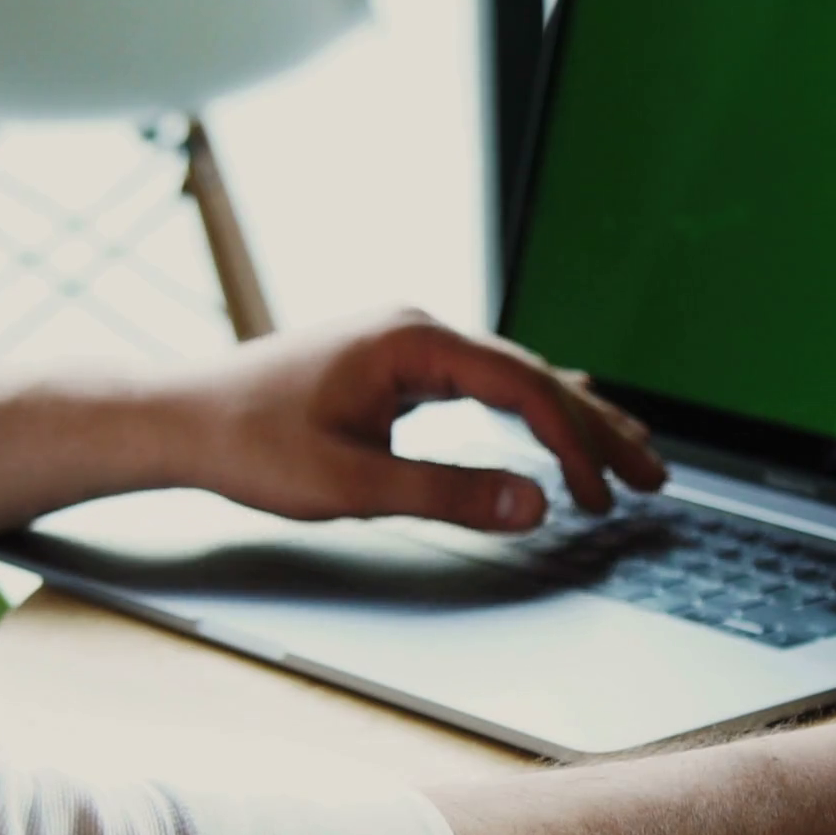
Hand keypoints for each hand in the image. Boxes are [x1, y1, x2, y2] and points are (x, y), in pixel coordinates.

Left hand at [162, 308, 666, 528]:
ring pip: (517, 378)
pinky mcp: (399, 365)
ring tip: (631, 456)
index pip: (525, 388)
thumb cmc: (251, 444)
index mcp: (415, 343)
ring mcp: (411, 344)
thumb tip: (536, 504)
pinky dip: (531, 411)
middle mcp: (421, 330)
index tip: (602, 496)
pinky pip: (486, 384)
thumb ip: (449, 493)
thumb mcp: (352, 484)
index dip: (574, 445)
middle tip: (653, 477)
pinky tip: (558, 425)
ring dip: (573, 419)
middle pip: (536, 376)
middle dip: (598, 429)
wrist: (182, 417)